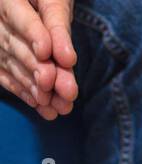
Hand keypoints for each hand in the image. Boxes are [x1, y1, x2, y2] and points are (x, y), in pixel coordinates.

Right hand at [0, 0, 76, 119]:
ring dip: (35, 87)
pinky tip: (41, 105)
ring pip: (11, 62)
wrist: (34, 2)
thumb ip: (59, 27)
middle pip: (14, 45)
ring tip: (60, 106)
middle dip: (40, 69)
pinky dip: (23, 90)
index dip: (33, 35)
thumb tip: (66, 59)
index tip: (48, 53)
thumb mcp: (56, 2)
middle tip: (65, 90)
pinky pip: (5, 73)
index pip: (18, 16)